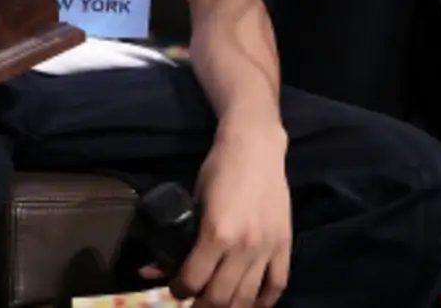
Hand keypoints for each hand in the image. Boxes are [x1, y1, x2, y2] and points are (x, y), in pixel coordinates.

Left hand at [140, 128, 290, 306]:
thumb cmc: (218, 169)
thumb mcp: (192, 201)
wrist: (255, 147)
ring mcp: (266, 248)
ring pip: (247, 298)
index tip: (176, 290)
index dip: (179, 291)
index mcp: (215, 234)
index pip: (193, 281)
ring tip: (217, 306)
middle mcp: (242, 247)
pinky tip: (251, 305)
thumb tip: (156, 266)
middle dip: (201, 306)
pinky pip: (276, 285)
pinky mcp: (284, 245)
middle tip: (193, 304)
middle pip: (220, 298)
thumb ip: (181, 237)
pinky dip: (263, 302)